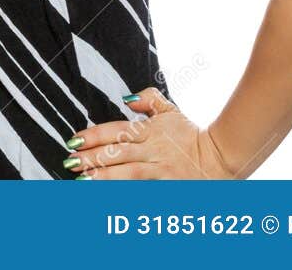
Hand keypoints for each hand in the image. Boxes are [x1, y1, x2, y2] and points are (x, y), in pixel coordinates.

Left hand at [63, 87, 233, 178]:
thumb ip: (148, 99)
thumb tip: (127, 97)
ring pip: (128, 173)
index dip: (94, 136)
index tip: (74, 140)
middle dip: (92, 158)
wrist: (221, 158)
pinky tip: (108, 196)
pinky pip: (144, 190)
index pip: (117, 132)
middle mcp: (153, 150)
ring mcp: (161, 170)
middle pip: (118, 153)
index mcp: (150, 130)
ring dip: (104, 177)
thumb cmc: (191, 135)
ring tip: (82, 179)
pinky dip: (127, 193)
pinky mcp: (168, 186)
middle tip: (70, 161)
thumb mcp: (171, 111)